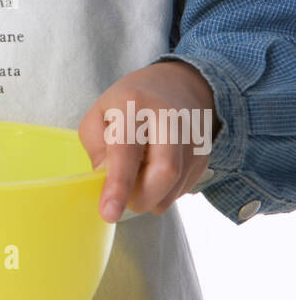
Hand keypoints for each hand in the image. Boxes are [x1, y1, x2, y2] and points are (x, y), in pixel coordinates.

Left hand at [78, 61, 221, 221]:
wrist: (176, 86)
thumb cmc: (128, 105)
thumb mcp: (98, 115)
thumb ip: (96, 149)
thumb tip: (106, 182)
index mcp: (134, 104)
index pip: (127, 149)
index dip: (118, 184)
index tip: (109, 213)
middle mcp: (169, 119)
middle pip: (164, 172)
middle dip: (140, 198)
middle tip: (124, 199)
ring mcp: (192, 138)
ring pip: (174, 187)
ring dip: (151, 197)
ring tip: (139, 176)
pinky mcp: (203, 156)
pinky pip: (183, 189)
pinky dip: (164, 192)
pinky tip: (155, 172)